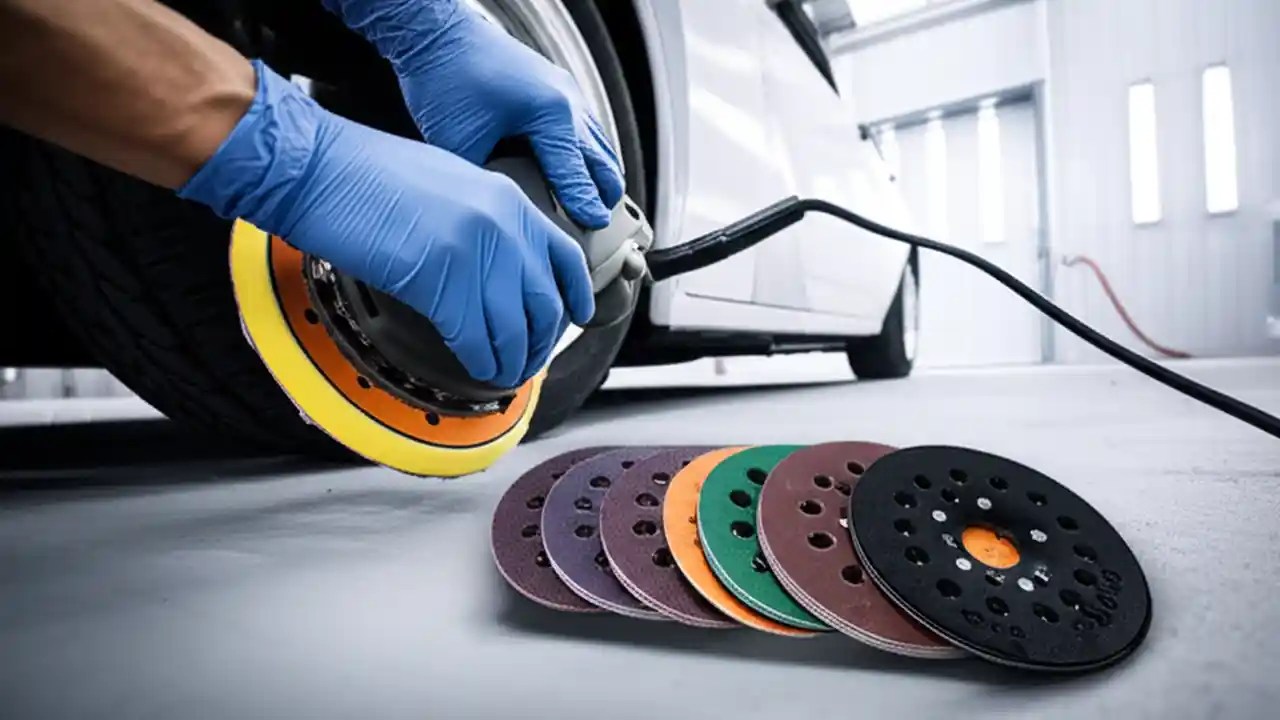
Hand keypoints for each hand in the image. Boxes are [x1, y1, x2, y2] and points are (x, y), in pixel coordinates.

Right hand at [178, 60, 594, 386]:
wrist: (320, 169)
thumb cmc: (367, 175)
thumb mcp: (452, 183)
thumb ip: (486, 221)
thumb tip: (497, 267)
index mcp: (509, 199)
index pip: (564, 257)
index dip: (574, 297)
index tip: (573, 319)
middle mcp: (503, 227)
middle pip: (545, 304)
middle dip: (540, 342)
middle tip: (527, 359)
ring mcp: (475, 255)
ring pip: (514, 330)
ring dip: (512, 361)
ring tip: (504, 374)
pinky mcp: (441, 283)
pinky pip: (476, 340)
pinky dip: (482, 362)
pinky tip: (479, 370)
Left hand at [321, 0, 623, 228]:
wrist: (436, 34)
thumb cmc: (445, 78)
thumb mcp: (462, 144)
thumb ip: (490, 180)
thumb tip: (503, 208)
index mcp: (550, 114)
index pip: (575, 174)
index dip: (584, 205)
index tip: (595, 227)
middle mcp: (566, 99)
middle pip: (602, 159)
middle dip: (603, 192)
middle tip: (599, 222)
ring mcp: (565, 89)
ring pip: (599, 141)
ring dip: (600, 171)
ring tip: (596, 201)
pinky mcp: (556, 84)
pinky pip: (586, 126)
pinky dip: (589, 151)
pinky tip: (578, 167)